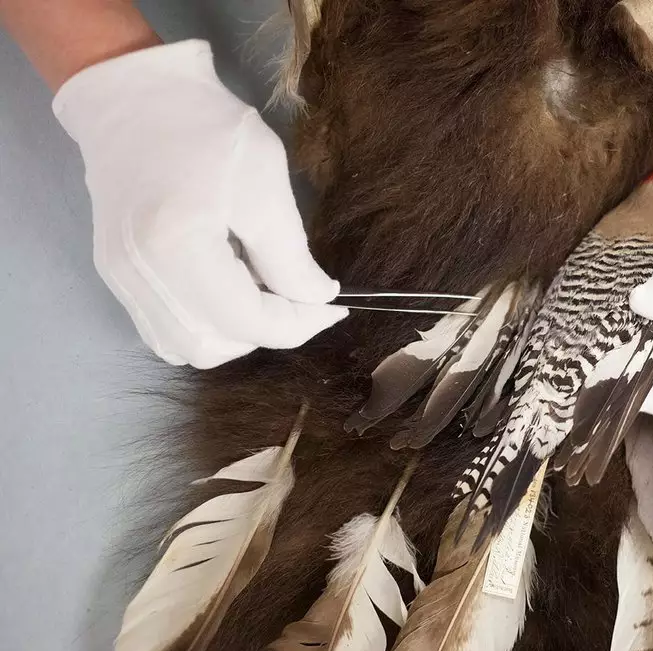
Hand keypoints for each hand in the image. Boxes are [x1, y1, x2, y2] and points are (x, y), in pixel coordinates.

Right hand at [53, 39, 346, 367]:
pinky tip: (225, 285)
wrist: (135, 96)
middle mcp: (138, 276)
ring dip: (233, 333)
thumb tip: (317, 299)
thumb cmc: (206, 129)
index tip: (332, 307)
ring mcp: (120, 279)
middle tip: (294, 294)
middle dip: (265, 331)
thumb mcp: (264, 186)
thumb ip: (291, 256)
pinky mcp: (115, 275)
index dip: (299, 324)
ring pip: (186, 348)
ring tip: (258, 286)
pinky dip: (204, 324)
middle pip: (213, 347)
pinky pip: (164, 330)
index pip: (247, 322)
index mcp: (175, 249)